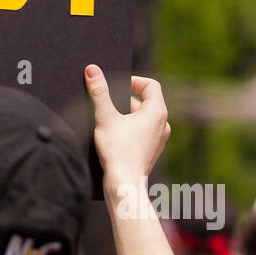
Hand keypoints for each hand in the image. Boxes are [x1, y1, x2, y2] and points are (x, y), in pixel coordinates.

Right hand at [84, 65, 170, 187]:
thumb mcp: (105, 117)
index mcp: (157, 112)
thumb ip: (99, 92)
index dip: (133, 80)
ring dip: (126, 116)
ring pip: (142, 118)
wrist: (124, 185)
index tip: (117, 85)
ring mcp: (159, 139)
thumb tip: (92, 70)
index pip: (150, 85)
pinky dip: (129, 130)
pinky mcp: (152, 150)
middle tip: (107, 106)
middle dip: (124, 100)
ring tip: (108, 123)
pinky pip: (142, 132)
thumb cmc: (118, 152)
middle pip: (144, 102)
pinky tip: (114, 138)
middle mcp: (162, 124)